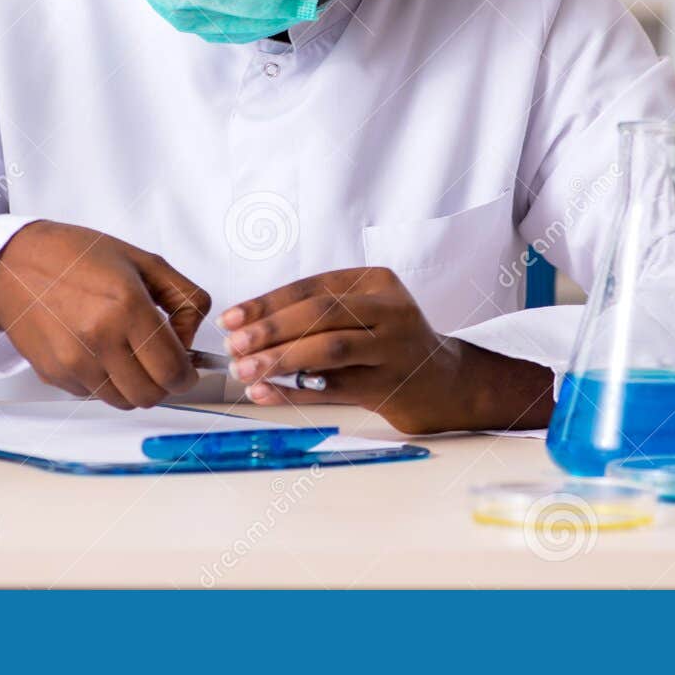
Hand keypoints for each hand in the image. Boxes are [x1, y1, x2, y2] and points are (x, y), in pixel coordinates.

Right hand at [0, 220, 208, 408]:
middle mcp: (99, 339)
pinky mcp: (55, 374)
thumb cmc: (77, 256)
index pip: (171, 369)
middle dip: (166, 385)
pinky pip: (96, 395)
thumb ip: (185, 299)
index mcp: (127, 307)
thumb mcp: (145, 261)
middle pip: (150, 395)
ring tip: (132, 356)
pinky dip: (108, 383)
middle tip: (164, 365)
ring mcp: (74, 361)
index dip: (188, 375)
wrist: (14, 266)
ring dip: (137, 387)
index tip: (188, 369)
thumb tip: (190, 341)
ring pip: (124, 401)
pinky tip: (102, 353)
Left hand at [221, 267, 554, 433]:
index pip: (313, 287)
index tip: (231, 319)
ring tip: (245, 371)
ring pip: (329, 349)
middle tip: (234, 346)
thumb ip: (316, 312)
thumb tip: (246, 325)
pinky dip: (295, 391)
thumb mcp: (362, 311)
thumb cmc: (387, 343)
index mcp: (377, 281)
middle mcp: (391, 309)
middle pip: (320, 314)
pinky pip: (334, 388)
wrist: (442, 382)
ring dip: (281, 359)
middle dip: (270, 330)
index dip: (267, 302)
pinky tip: (267, 393)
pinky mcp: (391, 385)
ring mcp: (394, 348)